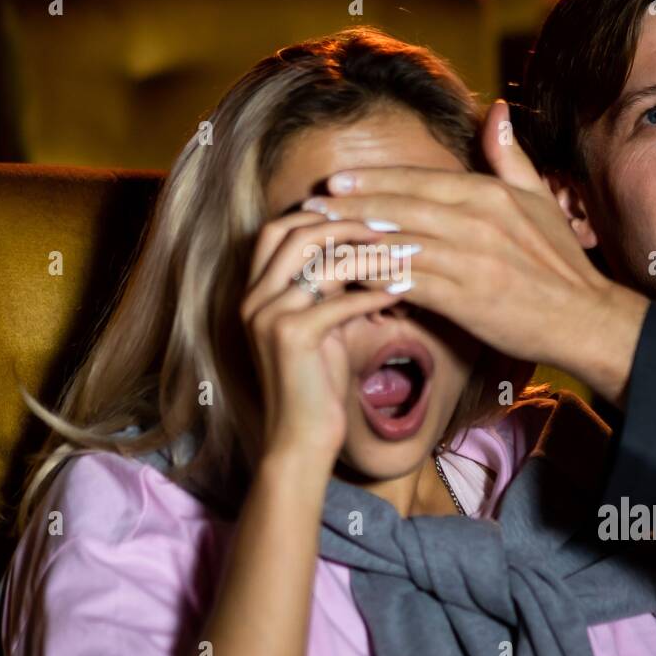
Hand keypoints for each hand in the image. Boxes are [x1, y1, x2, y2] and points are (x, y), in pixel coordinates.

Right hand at [240, 212, 400, 472]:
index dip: (318, 216)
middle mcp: (253, 299)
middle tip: (385, 230)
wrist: (299, 439)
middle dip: (344, 225)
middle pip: (295, 233)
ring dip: (367, 255)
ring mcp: (267, 316)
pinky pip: (340, 301)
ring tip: (400, 256)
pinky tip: (402, 291)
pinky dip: (375, 292)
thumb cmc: (315, 385)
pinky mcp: (290, 336)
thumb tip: (362, 252)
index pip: (277, 229)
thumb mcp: (320, 327)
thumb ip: (328, 289)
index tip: (361, 217)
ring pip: (321, 262)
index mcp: (254, 293)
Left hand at [302, 101, 649, 407]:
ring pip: (399, 243)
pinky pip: (410, 284)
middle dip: (351, 206)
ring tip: (319, 240)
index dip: (372, 181)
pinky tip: (350, 279)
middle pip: (400, 208)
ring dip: (355, 241)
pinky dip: (378, 279)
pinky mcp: (466, 299)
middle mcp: (478, 221)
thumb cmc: (560, 262)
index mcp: (490, 195)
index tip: (335, 180)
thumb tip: (496, 109)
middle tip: (311, 206)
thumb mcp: (541, 198)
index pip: (419, 181)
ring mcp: (471, 260)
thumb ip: (510, 156)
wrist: (585, 319)